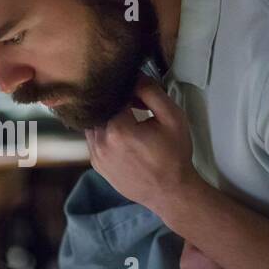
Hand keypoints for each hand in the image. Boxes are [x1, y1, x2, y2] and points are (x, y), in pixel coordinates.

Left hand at [85, 74, 196, 214]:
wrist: (171, 193)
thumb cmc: (174, 156)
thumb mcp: (173, 118)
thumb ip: (152, 92)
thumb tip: (135, 76)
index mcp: (118, 129)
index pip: (113, 97)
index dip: (127, 93)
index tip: (141, 98)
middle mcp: (101, 143)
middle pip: (100, 110)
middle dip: (116, 105)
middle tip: (135, 108)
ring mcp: (96, 156)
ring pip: (93, 125)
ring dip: (108, 119)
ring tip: (128, 123)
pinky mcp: (97, 166)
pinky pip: (94, 141)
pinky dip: (104, 134)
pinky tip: (123, 138)